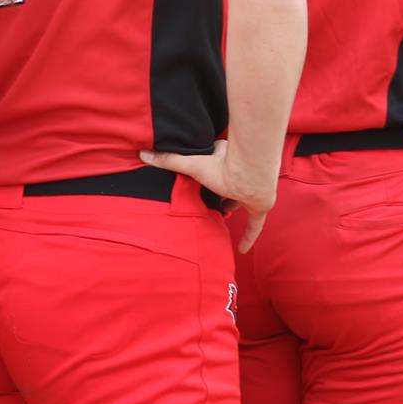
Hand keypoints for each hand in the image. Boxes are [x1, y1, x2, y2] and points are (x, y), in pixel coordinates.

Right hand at [142, 141, 276, 251]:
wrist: (253, 177)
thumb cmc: (223, 167)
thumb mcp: (192, 164)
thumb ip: (168, 160)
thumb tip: (144, 154)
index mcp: (225, 160)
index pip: (216, 159)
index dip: (208, 163)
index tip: (198, 171)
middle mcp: (240, 175)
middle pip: (227, 182)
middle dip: (218, 190)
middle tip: (206, 199)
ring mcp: (250, 192)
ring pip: (239, 200)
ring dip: (231, 207)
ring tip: (217, 216)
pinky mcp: (259, 208)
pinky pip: (254, 225)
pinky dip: (248, 237)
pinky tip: (241, 249)